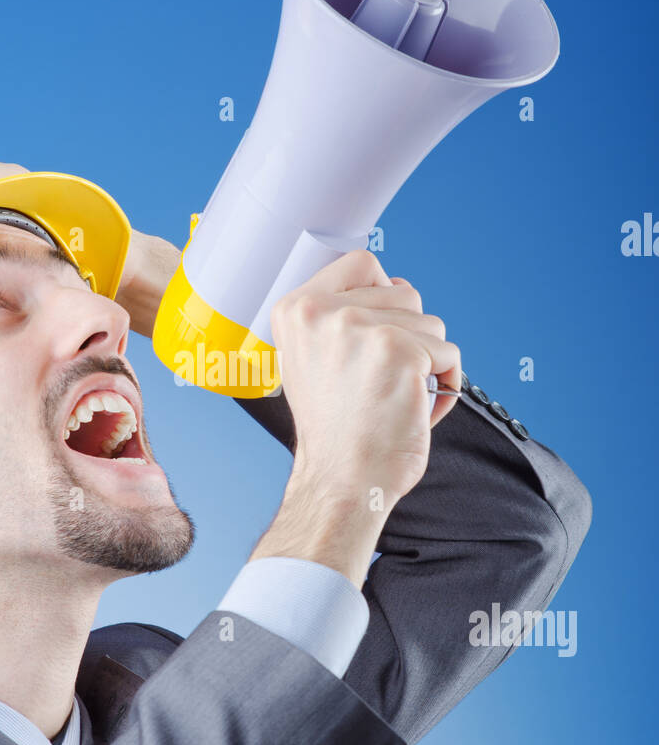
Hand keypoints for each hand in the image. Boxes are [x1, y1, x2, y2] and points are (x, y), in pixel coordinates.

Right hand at [271, 249, 460, 514]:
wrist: (341, 482)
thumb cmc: (336, 431)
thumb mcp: (315, 359)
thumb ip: (341, 319)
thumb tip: (394, 285)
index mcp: (296, 309)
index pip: (361, 263)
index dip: (381, 296)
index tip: (374, 338)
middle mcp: (322, 311)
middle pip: (404, 292)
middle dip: (409, 336)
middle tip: (383, 380)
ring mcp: (361, 328)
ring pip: (431, 322)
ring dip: (427, 361)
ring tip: (398, 396)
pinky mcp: (400, 351)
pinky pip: (448, 352)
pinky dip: (445, 382)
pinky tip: (416, 408)